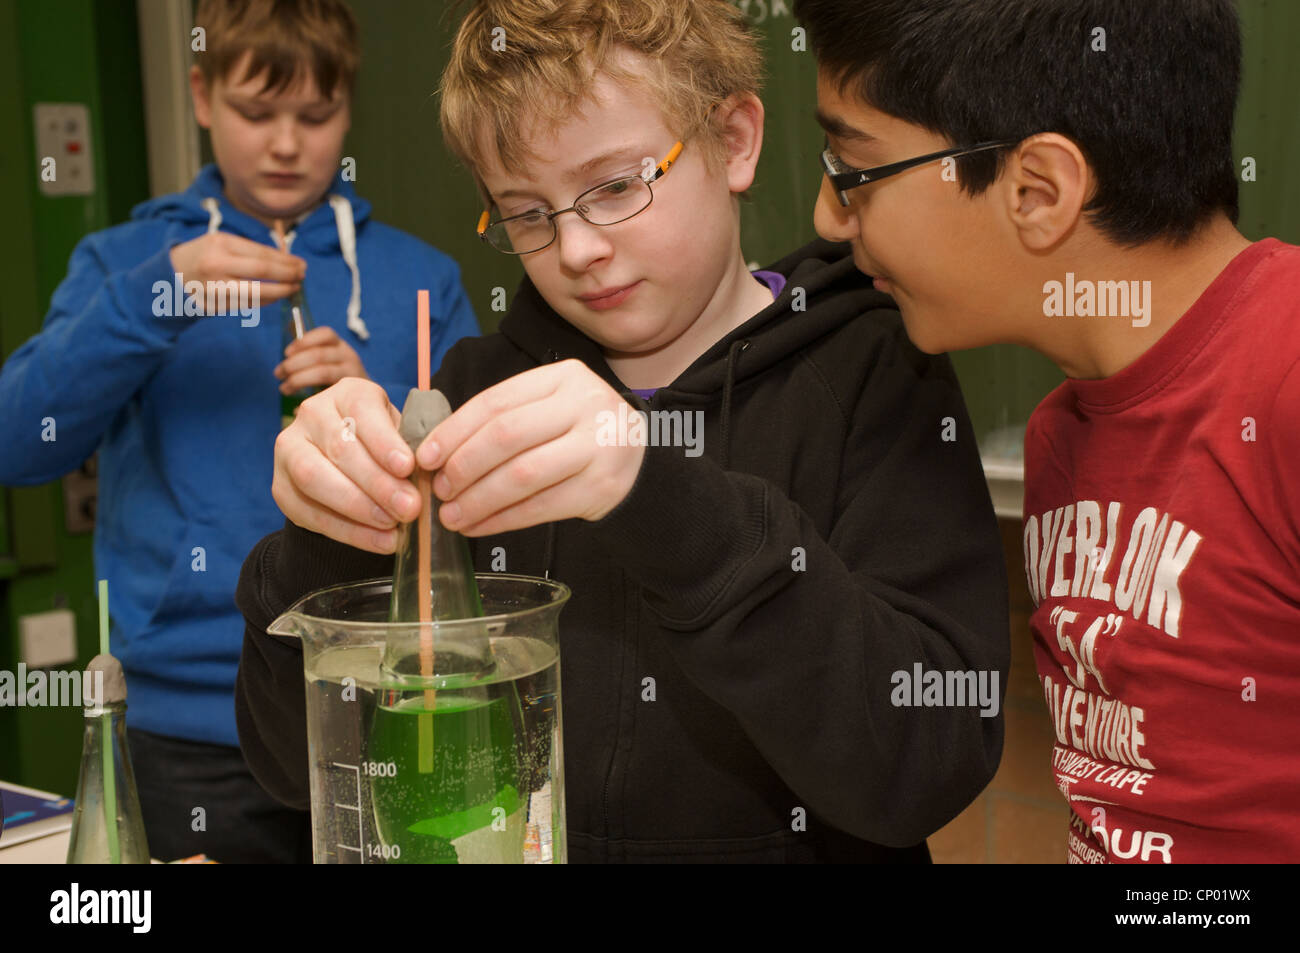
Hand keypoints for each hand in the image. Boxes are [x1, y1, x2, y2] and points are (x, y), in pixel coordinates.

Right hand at [168, 231, 304, 308]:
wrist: (170, 274)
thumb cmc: (204, 254)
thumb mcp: (222, 242)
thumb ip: (251, 250)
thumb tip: (287, 260)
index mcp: (220, 244)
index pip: (262, 254)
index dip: (286, 261)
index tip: (302, 264)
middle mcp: (216, 265)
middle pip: (262, 273)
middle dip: (287, 276)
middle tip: (302, 277)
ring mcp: (214, 287)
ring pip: (257, 294)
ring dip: (280, 292)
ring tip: (293, 288)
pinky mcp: (215, 305)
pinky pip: (247, 305)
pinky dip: (266, 301)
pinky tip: (276, 296)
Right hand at [271, 378, 420, 553]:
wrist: (348, 467)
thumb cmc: (386, 447)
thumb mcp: (403, 438)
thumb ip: (412, 452)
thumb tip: (426, 481)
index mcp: (348, 394)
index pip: (362, 412)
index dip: (384, 441)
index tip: (408, 467)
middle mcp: (313, 414)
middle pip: (341, 448)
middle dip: (378, 483)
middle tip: (409, 508)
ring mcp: (290, 448)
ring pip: (314, 477)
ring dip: (358, 507)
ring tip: (392, 527)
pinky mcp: (280, 487)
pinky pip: (310, 512)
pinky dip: (348, 532)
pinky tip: (378, 541)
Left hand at [275, 326, 368, 392]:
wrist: (366, 398)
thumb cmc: (337, 379)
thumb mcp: (327, 363)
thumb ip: (309, 358)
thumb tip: (284, 357)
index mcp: (340, 346)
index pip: (326, 334)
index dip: (304, 341)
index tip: (287, 353)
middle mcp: (348, 356)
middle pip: (318, 354)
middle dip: (293, 364)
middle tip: (278, 374)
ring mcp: (352, 373)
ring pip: (322, 372)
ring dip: (298, 380)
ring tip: (285, 388)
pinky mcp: (353, 391)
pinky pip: (329, 392)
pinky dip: (311, 398)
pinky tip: (299, 405)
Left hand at [416, 359, 644, 535]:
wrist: (643, 458)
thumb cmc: (580, 432)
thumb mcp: (551, 407)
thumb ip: (505, 418)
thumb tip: (438, 450)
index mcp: (563, 378)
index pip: (497, 401)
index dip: (454, 431)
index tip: (425, 456)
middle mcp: (583, 406)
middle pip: (507, 436)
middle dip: (464, 466)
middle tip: (439, 489)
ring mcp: (597, 447)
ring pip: (522, 475)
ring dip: (479, 499)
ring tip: (452, 516)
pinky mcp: (601, 487)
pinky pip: (541, 507)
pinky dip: (503, 520)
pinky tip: (480, 526)